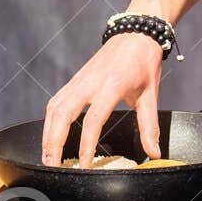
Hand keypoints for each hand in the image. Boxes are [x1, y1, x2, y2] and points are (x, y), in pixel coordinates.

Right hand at [42, 35, 163, 166]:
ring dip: (47, 134)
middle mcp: (90, 82)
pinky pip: (56, 101)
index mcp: (112, 85)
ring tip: (48, 157)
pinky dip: (49, 121)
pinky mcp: (75, 80)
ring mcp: (79, 80)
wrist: (136, 33)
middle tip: (53, 166)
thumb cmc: (144, 62)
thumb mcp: (150, 94)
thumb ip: (149, 126)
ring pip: (54, 108)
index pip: (94, 119)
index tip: (84, 164)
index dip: (86, 144)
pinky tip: (50, 136)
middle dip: (54, 143)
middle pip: (62, 114)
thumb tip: (153, 152)